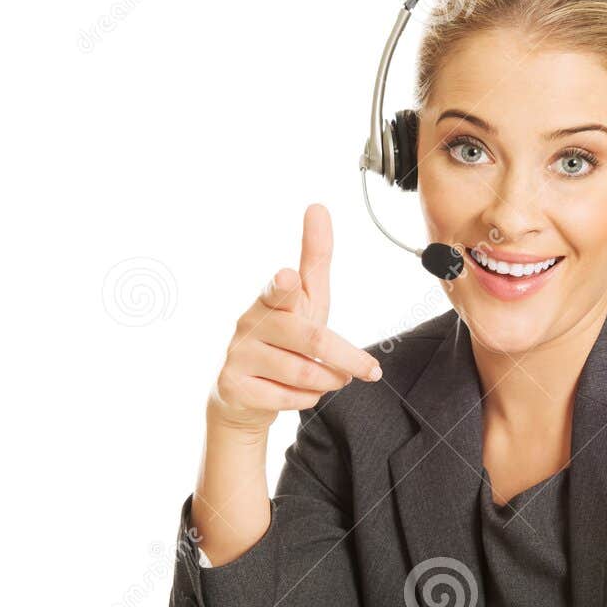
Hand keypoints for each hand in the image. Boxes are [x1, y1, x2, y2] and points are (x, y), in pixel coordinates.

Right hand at [206, 203, 381, 434]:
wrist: (245, 395)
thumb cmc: (285, 340)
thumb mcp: (306, 301)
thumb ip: (315, 260)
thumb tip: (318, 207)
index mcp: (271, 299)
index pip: (278, 289)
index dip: (284, 285)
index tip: (288, 277)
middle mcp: (250, 323)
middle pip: (310, 338)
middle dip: (346, 357)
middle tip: (371, 370)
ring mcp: (238, 354)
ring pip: (301, 372)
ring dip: (329, 380)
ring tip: (333, 379)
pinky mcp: (234, 386)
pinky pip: (286, 398)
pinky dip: (306, 399)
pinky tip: (301, 393)